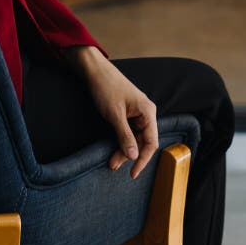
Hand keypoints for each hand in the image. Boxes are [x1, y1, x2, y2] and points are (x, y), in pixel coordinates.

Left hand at [65, 46, 158, 178]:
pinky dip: (122, 140)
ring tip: (111, 161)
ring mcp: (137, 113)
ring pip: (135, 138)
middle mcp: (146, 113)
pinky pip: (129, 131)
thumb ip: (125, 136)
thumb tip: (133, 157)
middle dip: (129, 155)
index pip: (151, 142)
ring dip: (124, 149)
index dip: (143, 159)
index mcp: (148, 112)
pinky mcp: (128, 113)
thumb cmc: (106, 88)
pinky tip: (114, 149)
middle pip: (143, 142)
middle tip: (113, 165)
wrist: (94, 71)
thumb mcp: (114, 115)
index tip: (133, 173)